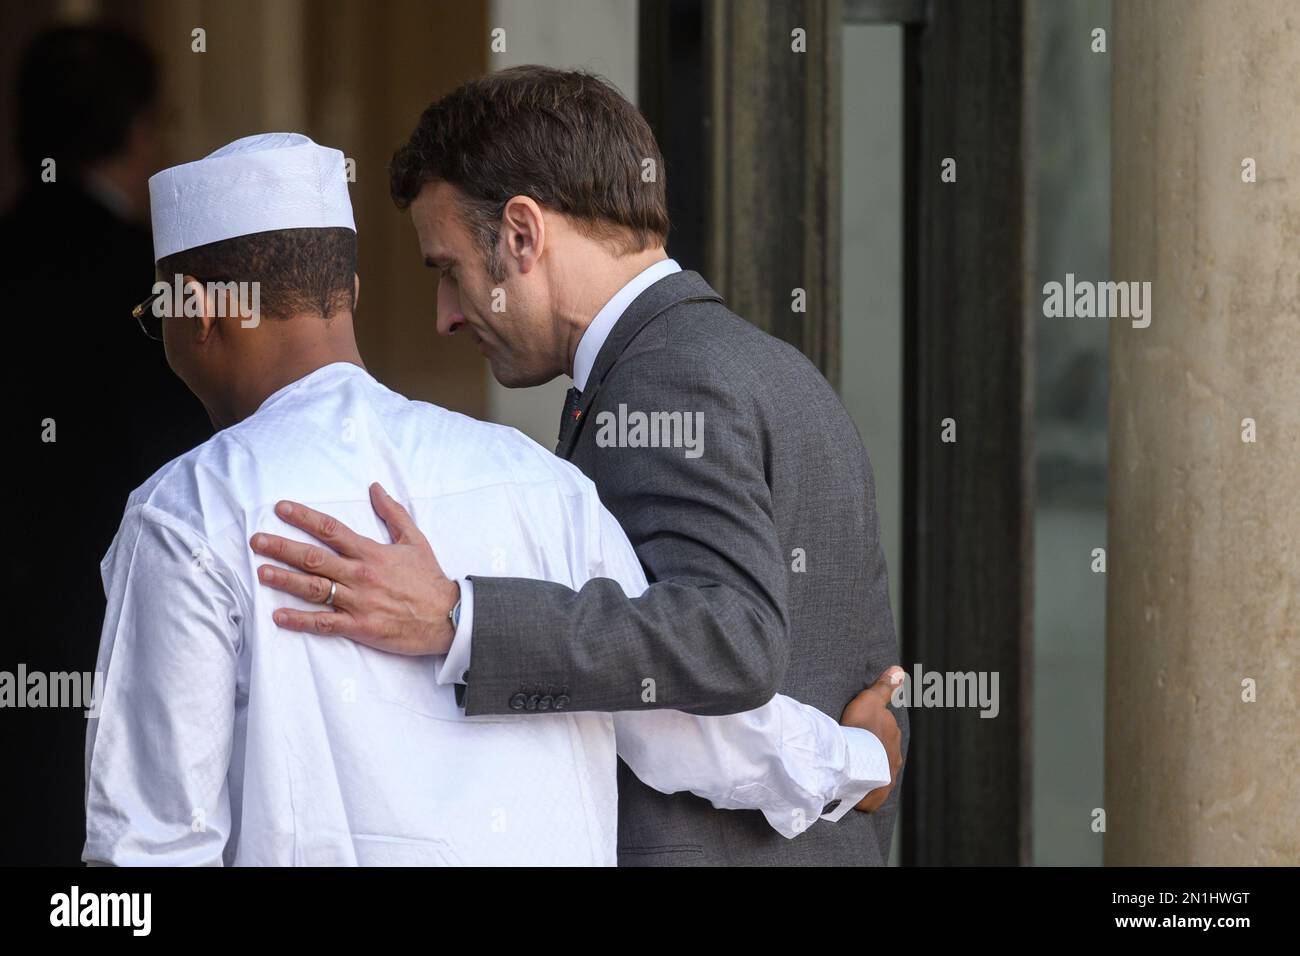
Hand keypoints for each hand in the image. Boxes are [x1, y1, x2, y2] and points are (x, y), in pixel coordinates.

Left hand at [249, 482, 459, 654]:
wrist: (447, 617)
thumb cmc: (429, 578)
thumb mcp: (415, 539)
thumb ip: (392, 513)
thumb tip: (375, 487)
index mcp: (371, 552)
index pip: (331, 529)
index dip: (304, 517)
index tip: (281, 509)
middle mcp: (360, 574)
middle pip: (313, 558)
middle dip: (282, 547)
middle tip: (256, 541)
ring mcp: (358, 602)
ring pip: (314, 589)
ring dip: (285, 580)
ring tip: (261, 573)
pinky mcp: (360, 627)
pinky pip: (324, 623)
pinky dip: (300, 621)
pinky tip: (278, 617)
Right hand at [841, 665, 905, 812]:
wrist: (855, 764)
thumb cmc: (862, 730)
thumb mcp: (870, 700)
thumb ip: (884, 687)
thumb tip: (900, 670)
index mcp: (893, 735)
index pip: (885, 728)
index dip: (871, 726)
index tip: (858, 727)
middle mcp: (894, 756)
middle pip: (883, 750)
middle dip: (872, 748)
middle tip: (853, 745)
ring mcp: (887, 776)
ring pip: (877, 769)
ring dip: (868, 767)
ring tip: (850, 766)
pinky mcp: (877, 795)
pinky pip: (871, 790)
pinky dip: (864, 787)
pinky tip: (854, 787)